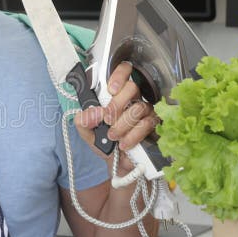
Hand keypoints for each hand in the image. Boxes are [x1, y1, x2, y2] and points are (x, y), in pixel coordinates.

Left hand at [74, 62, 159, 176]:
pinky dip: (133, 135)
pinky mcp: (154, 125)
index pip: (123, 72)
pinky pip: (147, 124)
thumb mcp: (87, 132)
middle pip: (132, 87)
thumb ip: (83, 121)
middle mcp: (132, 99)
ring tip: (113, 136)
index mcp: (115, 95)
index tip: (111, 89)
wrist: (118, 165)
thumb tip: (93, 112)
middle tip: (107, 120)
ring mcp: (145, 111)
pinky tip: (124, 144)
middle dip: (117, 105)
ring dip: (123, 124)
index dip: (119, 75)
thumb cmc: (104, 143)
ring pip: (139, 107)